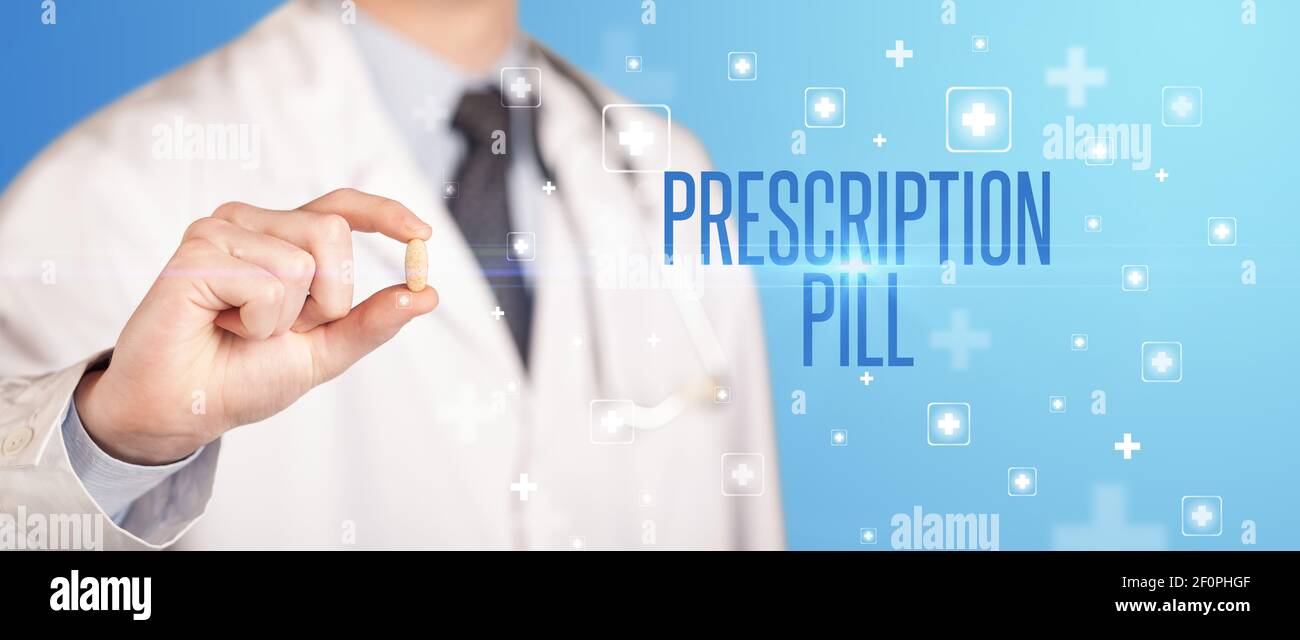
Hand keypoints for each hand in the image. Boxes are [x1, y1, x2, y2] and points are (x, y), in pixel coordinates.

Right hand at [74, 189, 437, 464]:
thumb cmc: (241, 375)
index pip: (342, 206)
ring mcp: (221, 231)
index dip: (385, 213)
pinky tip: (221, 325)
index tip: (424, 234)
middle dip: (327, 297)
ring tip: (243, 327)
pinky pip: (267, 284)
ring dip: (286, 316)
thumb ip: (371, 322)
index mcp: (283, 238)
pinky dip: (256, 322)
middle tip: (279, 327)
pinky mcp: (197, 251)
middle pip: (333, 232)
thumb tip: (427, 294)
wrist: (182, 408)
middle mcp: (252, 222)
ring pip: (303, 261)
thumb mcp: (323, 352)